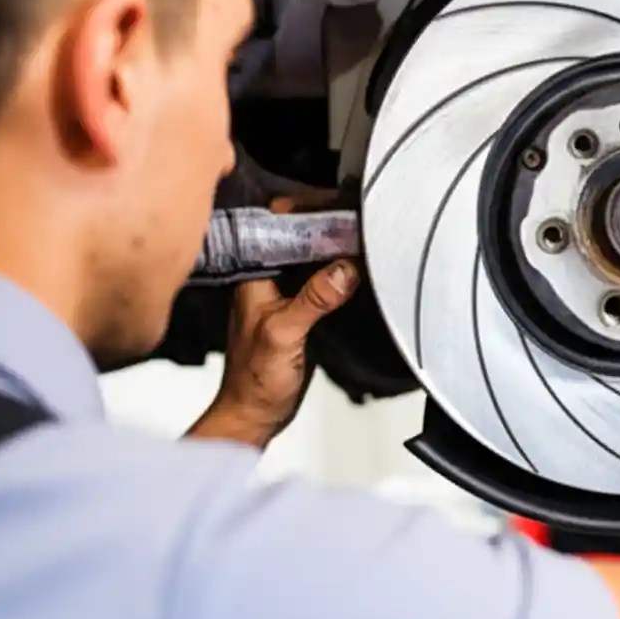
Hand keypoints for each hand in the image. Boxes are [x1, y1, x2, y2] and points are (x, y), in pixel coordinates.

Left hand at [188, 191, 360, 447]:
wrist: (255, 413)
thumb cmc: (254, 380)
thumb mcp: (284, 334)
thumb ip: (314, 300)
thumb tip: (345, 268)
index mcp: (254, 275)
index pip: (278, 224)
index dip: (307, 209)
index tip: (340, 205)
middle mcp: (267, 278)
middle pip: (299, 235)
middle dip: (328, 223)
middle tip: (360, 216)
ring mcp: (285, 292)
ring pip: (312, 256)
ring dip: (336, 247)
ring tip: (365, 236)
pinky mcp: (301, 308)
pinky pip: (322, 278)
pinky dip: (340, 271)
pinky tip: (359, 268)